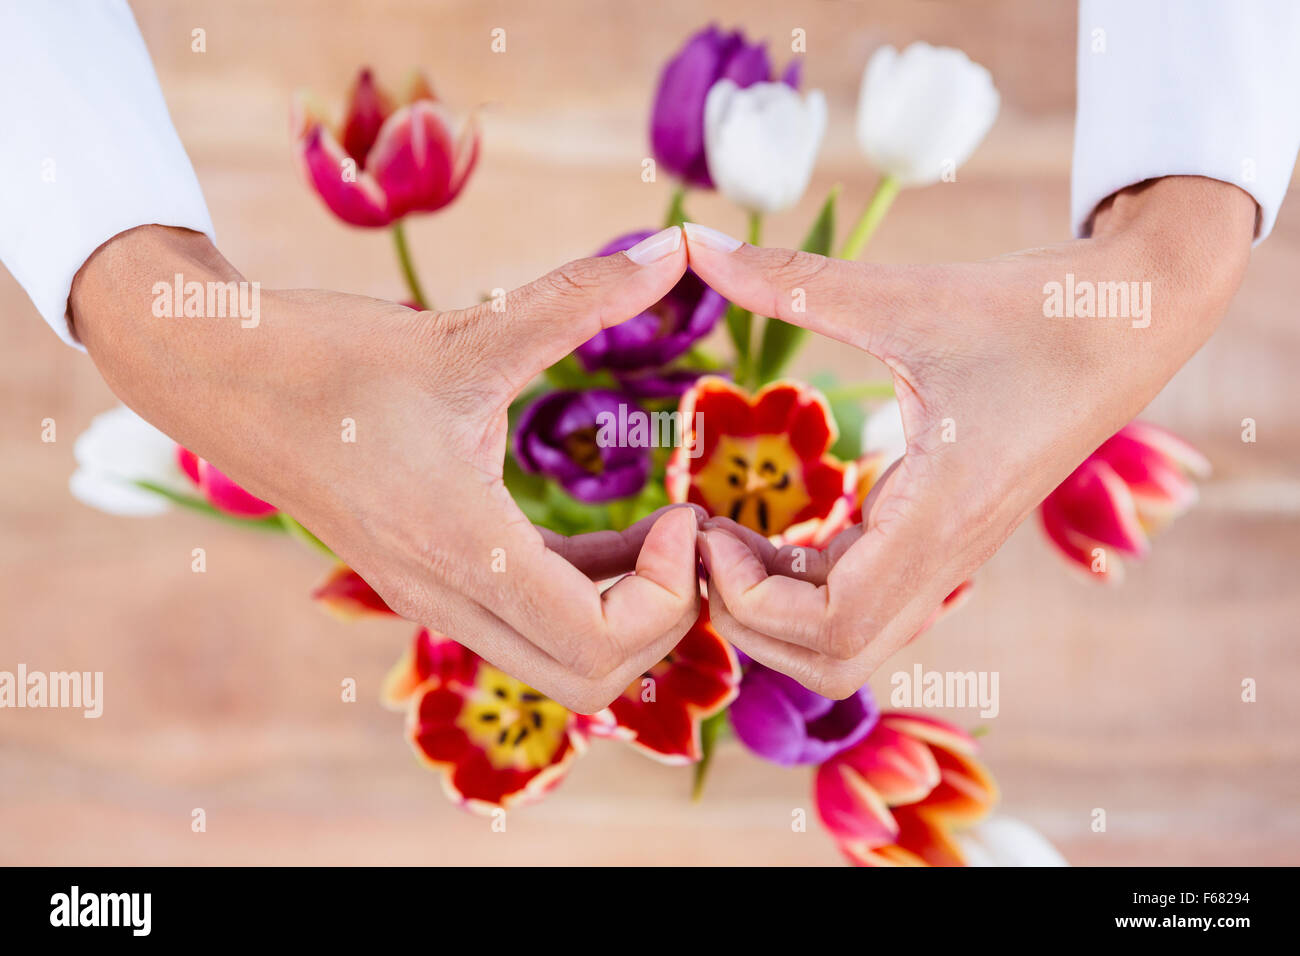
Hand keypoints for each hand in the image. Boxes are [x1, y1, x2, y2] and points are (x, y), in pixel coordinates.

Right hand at [71, 224, 700, 712]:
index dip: (665, 595)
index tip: (679, 512)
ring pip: (561, 661)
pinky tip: (615, 531)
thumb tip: (674, 245)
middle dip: (660, 621)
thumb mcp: (466, 329)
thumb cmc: (329, 356)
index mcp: (458, 547)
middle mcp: (447, 596)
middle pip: (590, 679)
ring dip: (627, 611)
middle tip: (685, 535)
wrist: (218, 377)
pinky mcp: (432, 583)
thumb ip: (579, 296)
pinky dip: (588, 594)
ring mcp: (436, 598)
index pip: (597, 643)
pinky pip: (532, 623)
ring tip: (662, 531)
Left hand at [683, 176, 1254, 696]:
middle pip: (832, 661)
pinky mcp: (939, 541)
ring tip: (729, 533)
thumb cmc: (1032, 312)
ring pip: (847, 641)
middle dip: (751, 621)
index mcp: (940, 518)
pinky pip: (861, 598)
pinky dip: (802, 582)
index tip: (706, 525)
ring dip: (775, 607)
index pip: (829, 628)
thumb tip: (694, 242)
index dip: (747, 599)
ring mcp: (945, 559)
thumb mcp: (908, 295)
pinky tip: (770, 527)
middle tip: (706, 542)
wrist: (1129, 323)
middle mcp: (944, 559)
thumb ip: (796, 279)